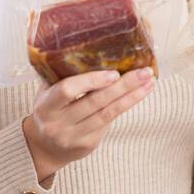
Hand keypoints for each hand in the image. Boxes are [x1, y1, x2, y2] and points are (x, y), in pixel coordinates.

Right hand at [21, 66, 155, 181]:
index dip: (91, 81)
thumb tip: (90, 46)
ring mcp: (73, 137)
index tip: (114, 72)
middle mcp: (58, 124)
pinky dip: (124, 106)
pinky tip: (138, 94)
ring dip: (131, 97)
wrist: (43, 147)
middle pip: (95, 103)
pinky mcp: (87, 145)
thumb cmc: (49, 110)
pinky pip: (108, 123)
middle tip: (144, 72)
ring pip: (107, 114)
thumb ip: (60, 75)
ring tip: (149, 82)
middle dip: (123, 86)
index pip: (67, 90)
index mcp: (45, 106)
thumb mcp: (46, 93)